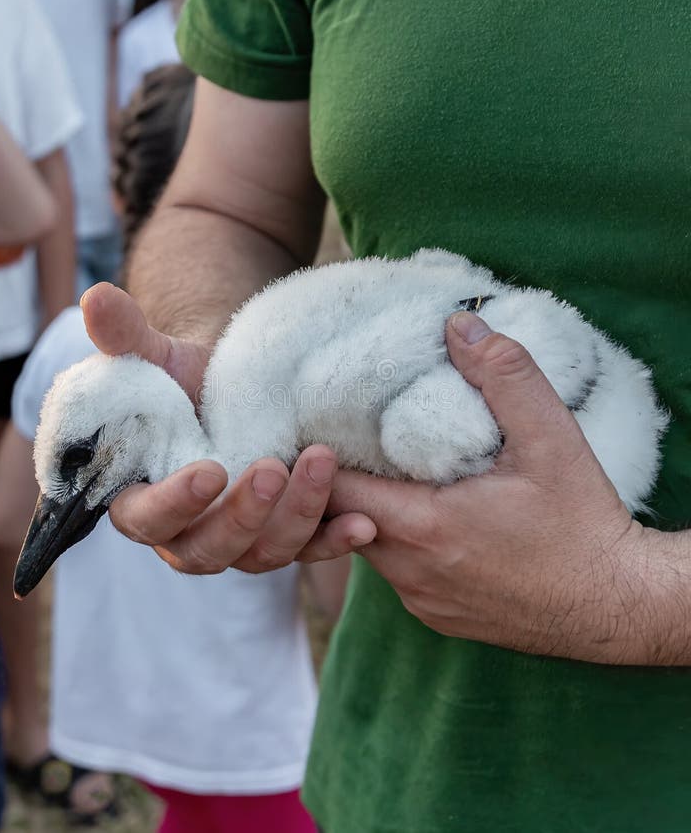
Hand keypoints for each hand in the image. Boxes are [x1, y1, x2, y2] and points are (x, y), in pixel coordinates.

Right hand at [80, 283, 376, 572]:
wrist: (236, 392)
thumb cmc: (186, 381)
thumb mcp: (159, 358)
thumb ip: (125, 338)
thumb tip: (94, 295)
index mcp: (143, 499)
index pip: (147, 519)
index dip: (175, 504)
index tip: (210, 470)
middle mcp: (189, 534)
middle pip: (209, 549)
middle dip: (244, 514)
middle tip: (272, 469)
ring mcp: (241, 541)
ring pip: (264, 554)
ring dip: (295, 517)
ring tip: (321, 461)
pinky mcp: (286, 537)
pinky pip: (309, 551)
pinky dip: (334, 541)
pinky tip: (363, 523)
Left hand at [319, 311, 659, 663]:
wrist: (617, 607)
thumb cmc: (582, 525)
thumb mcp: (552, 439)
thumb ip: (504, 376)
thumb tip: (458, 325)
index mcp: (422, 527)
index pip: (334, 488)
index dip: (323, 455)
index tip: (328, 423)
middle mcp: (409, 572)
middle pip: (344, 517)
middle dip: (346, 478)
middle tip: (360, 438)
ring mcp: (422, 600)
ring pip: (370, 546)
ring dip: (375, 510)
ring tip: (396, 470)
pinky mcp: (438, 616)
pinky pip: (399, 572)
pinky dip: (402, 542)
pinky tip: (434, 517)